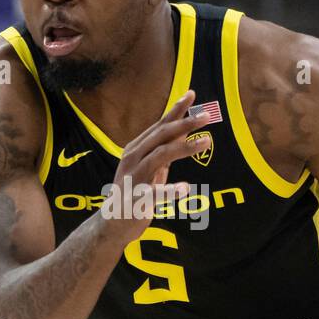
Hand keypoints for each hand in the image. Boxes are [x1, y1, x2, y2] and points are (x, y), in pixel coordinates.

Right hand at [100, 90, 213, 243]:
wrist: (111, 224)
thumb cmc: (134, 193)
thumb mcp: (151, 166)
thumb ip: (165, 148)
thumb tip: (184, 128)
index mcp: (136, 149)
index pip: (159, 125)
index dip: (176, 110)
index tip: (191, 94)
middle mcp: (133, 158)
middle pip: (162, 135)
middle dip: (185, 123)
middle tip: (207, 116)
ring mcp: (135, 178)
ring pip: (161, 155)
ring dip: (184, 147)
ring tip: (206, 142)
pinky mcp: (138, 200)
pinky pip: (156, 193)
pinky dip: (171, 191)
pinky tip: (186, 189)